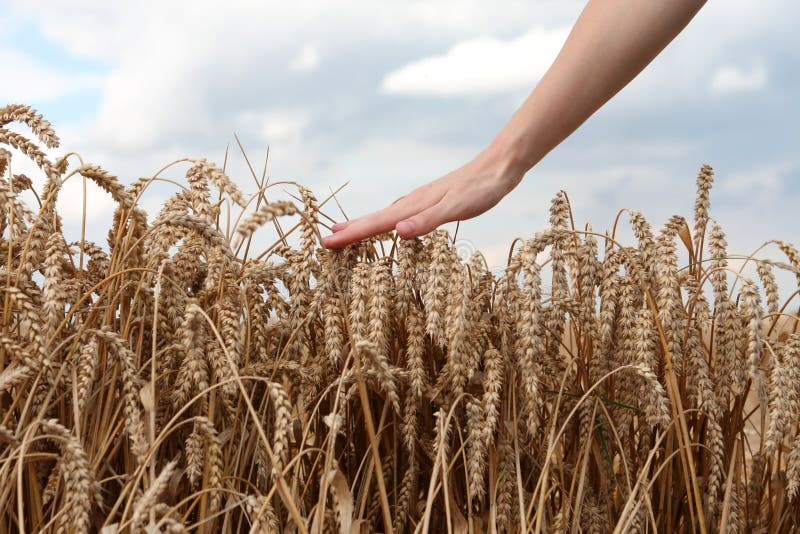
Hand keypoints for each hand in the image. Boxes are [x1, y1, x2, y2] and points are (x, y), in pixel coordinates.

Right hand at [322, 144, 526, 247]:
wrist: (499, 166)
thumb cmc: (481, 189)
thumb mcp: (457, 208)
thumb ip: (428, 221)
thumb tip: (398, 232)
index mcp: (414, 206)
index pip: (377, 224)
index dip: (352, 234)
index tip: (327, 243)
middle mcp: (412, 202)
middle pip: (375, 219)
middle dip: (350, 231)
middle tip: (325, 241)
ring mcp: (420, 201)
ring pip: (384, 216)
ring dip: (362, 226)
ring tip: (343, 232)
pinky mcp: (430, 202)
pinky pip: (398, 216)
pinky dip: (383, 223)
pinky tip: (386, 225)